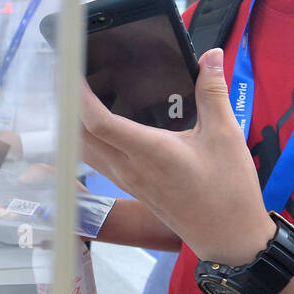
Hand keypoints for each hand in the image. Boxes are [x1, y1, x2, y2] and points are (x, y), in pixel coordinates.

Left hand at [76, 47, 274, 265]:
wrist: (227, 237)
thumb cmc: (228, 190)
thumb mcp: (226, 135)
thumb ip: (212, 92)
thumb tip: (211, 56)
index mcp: (149, 152)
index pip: (98, 122)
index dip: (77, 95)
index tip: (68, 68)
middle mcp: (128, 167)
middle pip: (80, 134)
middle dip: (66, 101)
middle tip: (65, 69)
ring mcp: (125, 179)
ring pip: (83, 148)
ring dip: (71, 120)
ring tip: (74, 91)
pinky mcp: (129, 185)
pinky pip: (94, 158)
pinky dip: (84, 137)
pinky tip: (93, 122)